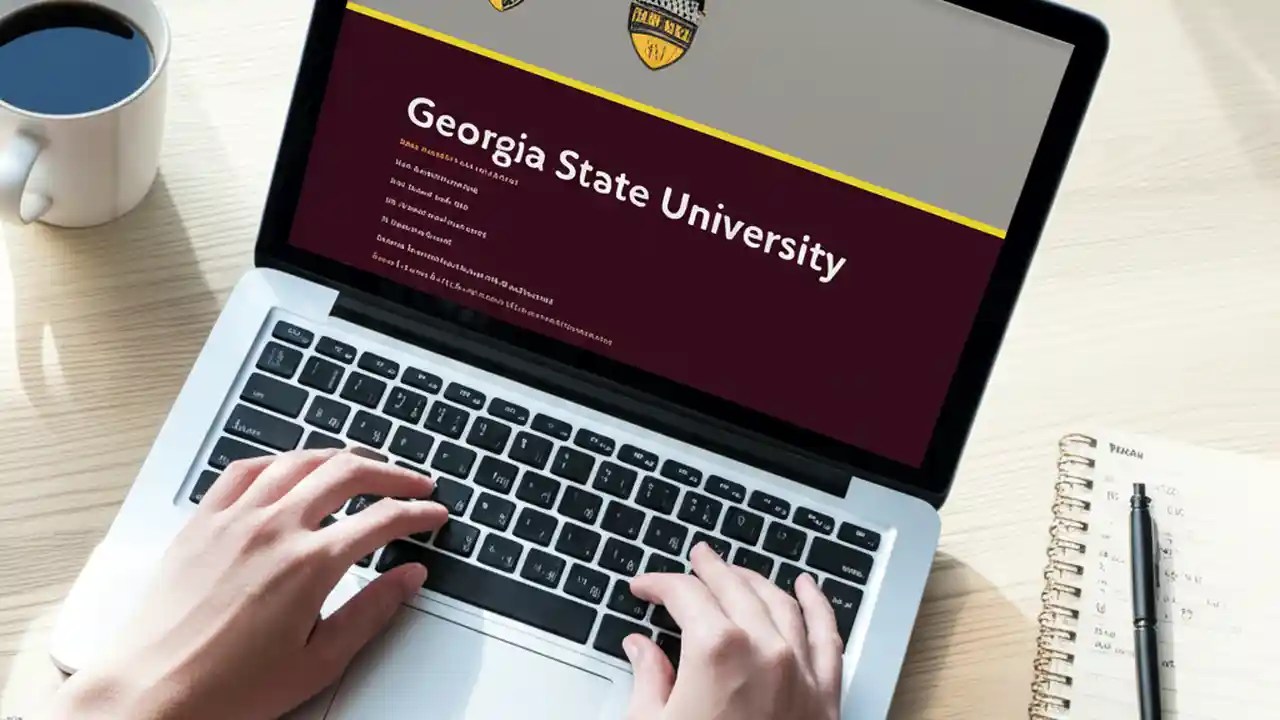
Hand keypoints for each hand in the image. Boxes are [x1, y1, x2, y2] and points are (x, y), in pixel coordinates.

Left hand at [44, 450, 447, 719]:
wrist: (151, 693)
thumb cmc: (229, 689)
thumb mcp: (319, 662)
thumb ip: (372, 612)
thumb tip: (410, 578)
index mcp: (310, 565)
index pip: (383, 519)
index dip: (418, 512)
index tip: (433, 513)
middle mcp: (275, 529)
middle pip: (348, 473)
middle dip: (391, 473)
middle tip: (413, 481)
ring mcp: (234, 519)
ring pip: (299, 461)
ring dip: (340, 457)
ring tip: (363, 465)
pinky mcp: (201, 522)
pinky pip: (244, 470)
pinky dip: (278, 461)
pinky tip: (290, 468)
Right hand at [623, 543, 843, 719]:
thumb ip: (648, 679)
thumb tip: (640, 650)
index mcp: (716, 649)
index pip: (684, 593)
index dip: (659, 583)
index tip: (643, 587)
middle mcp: (764, 648)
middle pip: (733, 587)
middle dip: (708, 569)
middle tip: (692, 561)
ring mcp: (800, 670)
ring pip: (778, 601)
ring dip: (753, 580)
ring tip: (735, 571)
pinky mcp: (825, 695)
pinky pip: (826, 635)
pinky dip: (816, 605)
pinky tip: (806, 588)